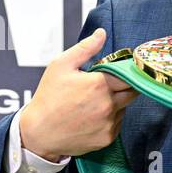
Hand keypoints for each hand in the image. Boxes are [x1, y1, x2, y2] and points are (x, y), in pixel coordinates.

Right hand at [18, 28, 138, 160]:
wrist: (39, 132)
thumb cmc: (48, 98)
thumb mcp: (60, 65)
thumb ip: (85, 48)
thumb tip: (101, 34)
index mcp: (100, 85)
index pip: (129, 74)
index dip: (127, 70)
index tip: (120, 70)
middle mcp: (108, 105)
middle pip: (133, 91)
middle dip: (124, 86)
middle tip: (108, 85)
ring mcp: (109, 123)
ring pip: (124, 108)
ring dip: (117, 102)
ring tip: (95, 102)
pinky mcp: (107, 138)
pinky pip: (117, 124)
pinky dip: (110, 118)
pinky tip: (93, 116)